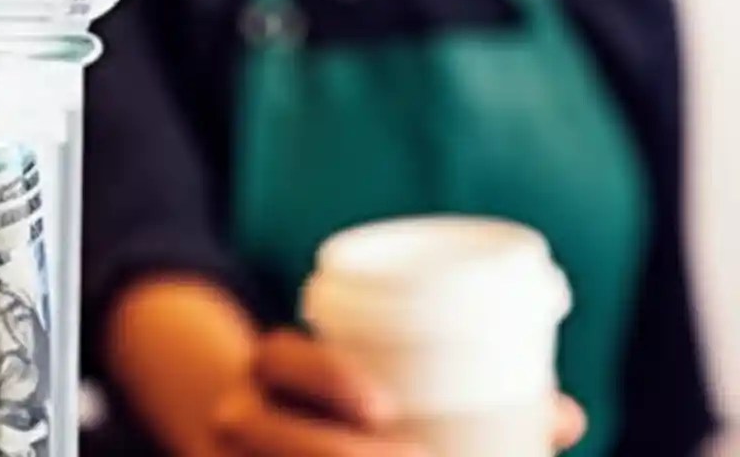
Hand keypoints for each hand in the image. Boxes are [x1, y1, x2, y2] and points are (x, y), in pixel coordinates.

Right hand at [214, 330, 586, 456]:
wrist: (257, 427)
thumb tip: (564, 419)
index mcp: (273, 371)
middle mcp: (239, 415)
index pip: (279, 357)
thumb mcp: (376, 381)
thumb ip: (460, 395)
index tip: (384, 408)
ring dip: (313, 454)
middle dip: (333, 453)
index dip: (323, 375)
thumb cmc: (340, 404)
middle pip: (261, 433)